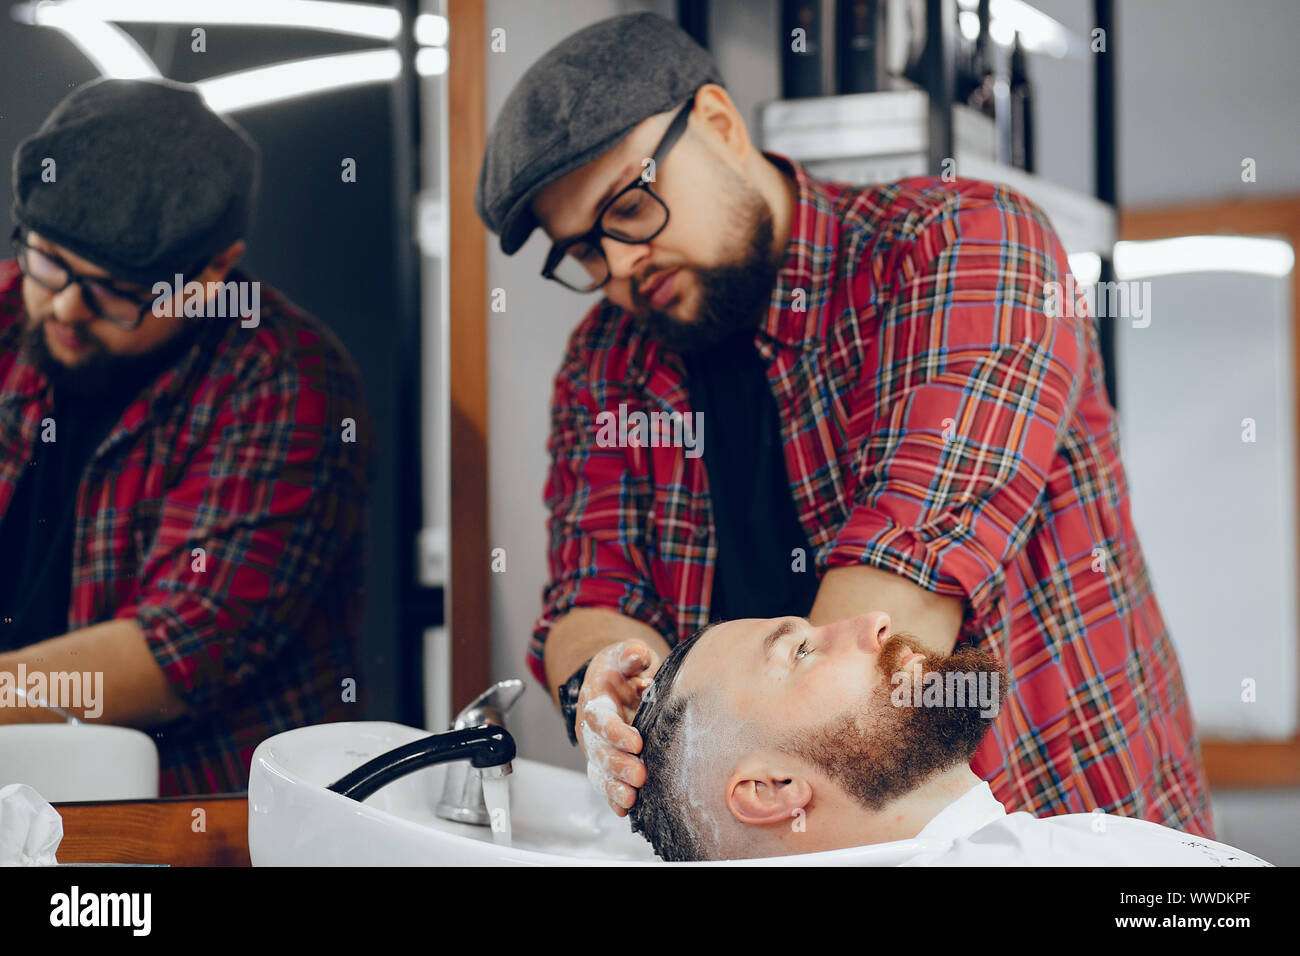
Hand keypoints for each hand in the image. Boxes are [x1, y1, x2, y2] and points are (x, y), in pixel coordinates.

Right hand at [576, 639, 660, 816]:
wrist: (610, 682)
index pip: (601, 718)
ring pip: (599, 770)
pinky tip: (625, 810)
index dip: (616, 732)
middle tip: (640, 774)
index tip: (636, 742)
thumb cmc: (621, 669)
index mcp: (596, 700)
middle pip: (599, 750)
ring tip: (630, 798)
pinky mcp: (603, 762)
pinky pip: (604, 782)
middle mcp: (591, 728)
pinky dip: (612, 797)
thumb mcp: (625, 655)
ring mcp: (596, 747)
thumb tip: (638, 656)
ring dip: (613, 786)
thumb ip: (631, 655)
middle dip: (618, 764)